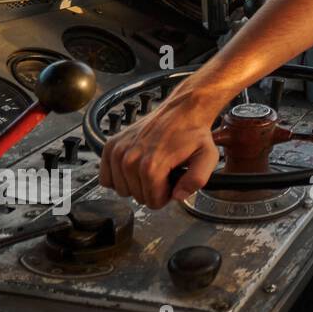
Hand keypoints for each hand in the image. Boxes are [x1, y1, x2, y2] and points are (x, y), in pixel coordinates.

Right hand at [98, 85, 221, 208]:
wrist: (183, 110)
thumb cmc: (193, 132)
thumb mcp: (207, 157)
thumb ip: (196, 180)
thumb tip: (178, 195)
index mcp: (152, 165)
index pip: (152, 202)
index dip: (166, 196)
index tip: (172, 182)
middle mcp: (131, 159)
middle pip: (137, 197)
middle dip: (152, 190)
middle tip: (164, 173)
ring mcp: (119, 152)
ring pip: (122, 190)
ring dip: (136, 184)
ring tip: (152, 168)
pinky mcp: (111, 146)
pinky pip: (106, 177)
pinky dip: (119, 177)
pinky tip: (135, 168)